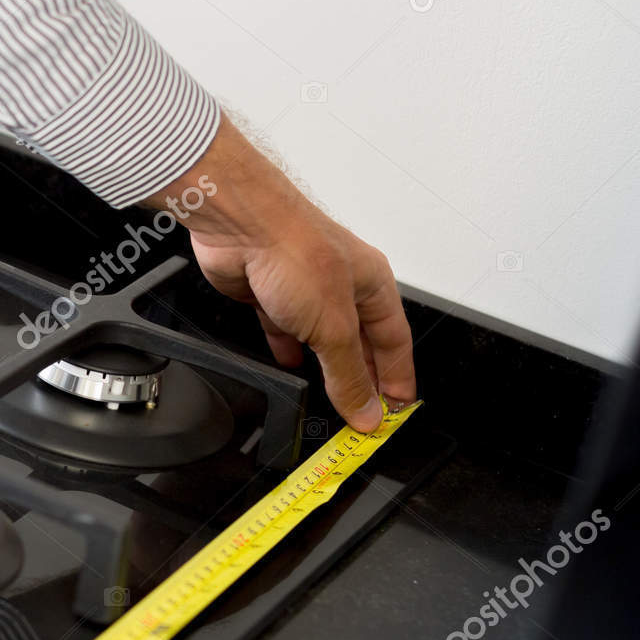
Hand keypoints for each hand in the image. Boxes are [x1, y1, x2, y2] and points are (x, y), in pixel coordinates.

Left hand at [144, 117, 415, 432]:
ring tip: (331, 401)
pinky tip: (290, 366)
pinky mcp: (269, 293)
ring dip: (326, 369)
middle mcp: (342, 286)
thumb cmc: (296, 250)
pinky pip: (283, 329)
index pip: (395, 341)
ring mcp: (304, 290)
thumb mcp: (333, 326)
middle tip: (364, 414)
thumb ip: (349, 373)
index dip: (398, 377)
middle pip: (360, 343)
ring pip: (321, 339)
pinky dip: (288, 349)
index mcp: (372, 285)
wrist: (241, 225)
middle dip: (363, 379)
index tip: (397, 409)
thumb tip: (366, 411)